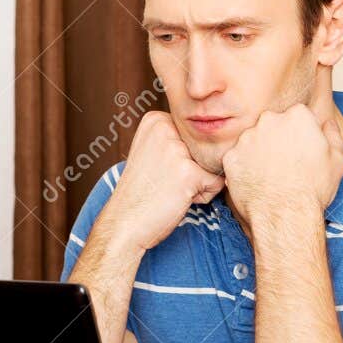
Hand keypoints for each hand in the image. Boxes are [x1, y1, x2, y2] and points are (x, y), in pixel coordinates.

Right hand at [103, 111, 224, 252]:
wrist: (124, 223)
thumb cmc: (142, 192)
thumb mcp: (152, 151)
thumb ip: (177, 138)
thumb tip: (217, 138)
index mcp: (156, 120)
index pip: (194, 134)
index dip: (185, 156)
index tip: (162, 169)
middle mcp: (165, 128)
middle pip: (205, 148)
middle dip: (195, 168)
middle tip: (167, 182)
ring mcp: (177, 149)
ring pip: (212, 164)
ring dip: (199, 182)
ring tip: (173, 190)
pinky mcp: (189, 172)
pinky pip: (217, 182)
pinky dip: (204, 196)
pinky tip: (179, 199)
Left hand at [222, 103, 342, 223]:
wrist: (286, 216)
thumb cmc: (314, 190)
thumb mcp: (337, 161)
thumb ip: (332, 136)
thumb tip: (327, 125)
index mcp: (298, 116)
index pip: (297, 116)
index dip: (299, 135)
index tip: (301, 150)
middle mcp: (269, 120)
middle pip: (272, 125)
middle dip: (277, 140)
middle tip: (285, 165)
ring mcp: (247, 138)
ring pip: (252, 141)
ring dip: (258, 153)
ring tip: (270, 177)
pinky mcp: (231, 157)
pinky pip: (237, 159)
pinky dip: (244, 169)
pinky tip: (256, 184)